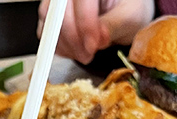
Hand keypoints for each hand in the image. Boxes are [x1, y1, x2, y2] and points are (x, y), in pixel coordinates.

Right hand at [38, 0, 154, 64]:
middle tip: (88, 54)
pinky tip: (75, 50)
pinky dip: (57, 45)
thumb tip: (100, 38)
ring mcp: (61, 2)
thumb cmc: (129, 9)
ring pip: (49, 20)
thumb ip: (114, 25)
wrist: (124, 14)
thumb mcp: (131, 16)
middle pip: (60, 11)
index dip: (85, 24)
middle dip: (73, 38)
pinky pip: (45, 30)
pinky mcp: (54, 14)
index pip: (82, 0)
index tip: (93, 45)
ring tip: (83, 54)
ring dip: (64, 44)